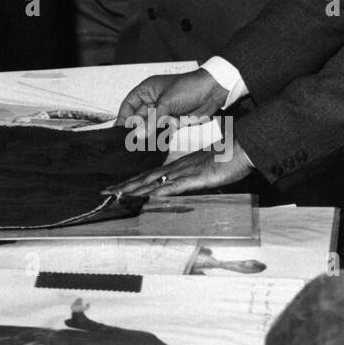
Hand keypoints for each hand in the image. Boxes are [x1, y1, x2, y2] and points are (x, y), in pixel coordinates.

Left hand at [107, 146, 252, 197]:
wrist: (239, 148)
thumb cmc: (223, 159)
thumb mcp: (201, 171)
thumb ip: (188, 178)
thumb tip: (175, 187)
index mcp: (175, 167)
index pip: (147, 176)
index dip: (130, 182)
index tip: (114, 188)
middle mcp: (175, 169)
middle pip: (144, 179)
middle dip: (123, 186)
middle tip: (104, 192)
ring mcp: (184, 173)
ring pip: (154, 182)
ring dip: (135, 190)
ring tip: (117, 195)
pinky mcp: (195, 178)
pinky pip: (175, 186)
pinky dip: (161, 192)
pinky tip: (149, 196)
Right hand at [115, 68, 228, 141]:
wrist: (212, 91)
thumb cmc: (188, 87)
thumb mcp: (166, 102)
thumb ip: (151, 121)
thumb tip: (137, 135)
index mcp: (147, 90)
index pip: (129, 104)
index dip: (122, 117)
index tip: (117, 131)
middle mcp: (153, 101)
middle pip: (138, 117)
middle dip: (135, 129)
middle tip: (128, 143)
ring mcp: (164, 112)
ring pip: (150, 126)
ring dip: (146, 135)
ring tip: (139, 147)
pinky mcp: (174, 121)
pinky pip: (162, 131)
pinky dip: (159, 138)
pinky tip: (154, 146)